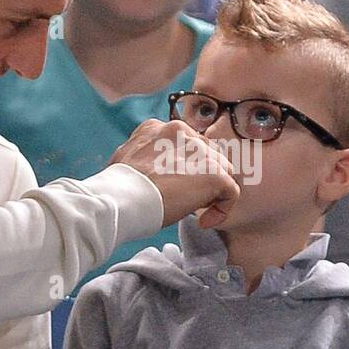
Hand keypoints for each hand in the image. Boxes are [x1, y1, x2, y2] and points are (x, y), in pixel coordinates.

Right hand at [110, 119, 239, 229]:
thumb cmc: (117, 186)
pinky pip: (231, 191)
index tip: (175, 186)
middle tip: (186, 199)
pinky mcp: (213, 174)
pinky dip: (222, 209)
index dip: (186, 167)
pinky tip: (204, 221)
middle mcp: (183, 132)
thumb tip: (150, 169)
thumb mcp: (127, 157)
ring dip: (212, 191)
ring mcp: (201, 151)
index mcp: (162, 128)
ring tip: (194, 209)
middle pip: (207, 154)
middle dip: (201, 176)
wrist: (121, 198)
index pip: (187, 144)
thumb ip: (145, 155)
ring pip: (222, 170)